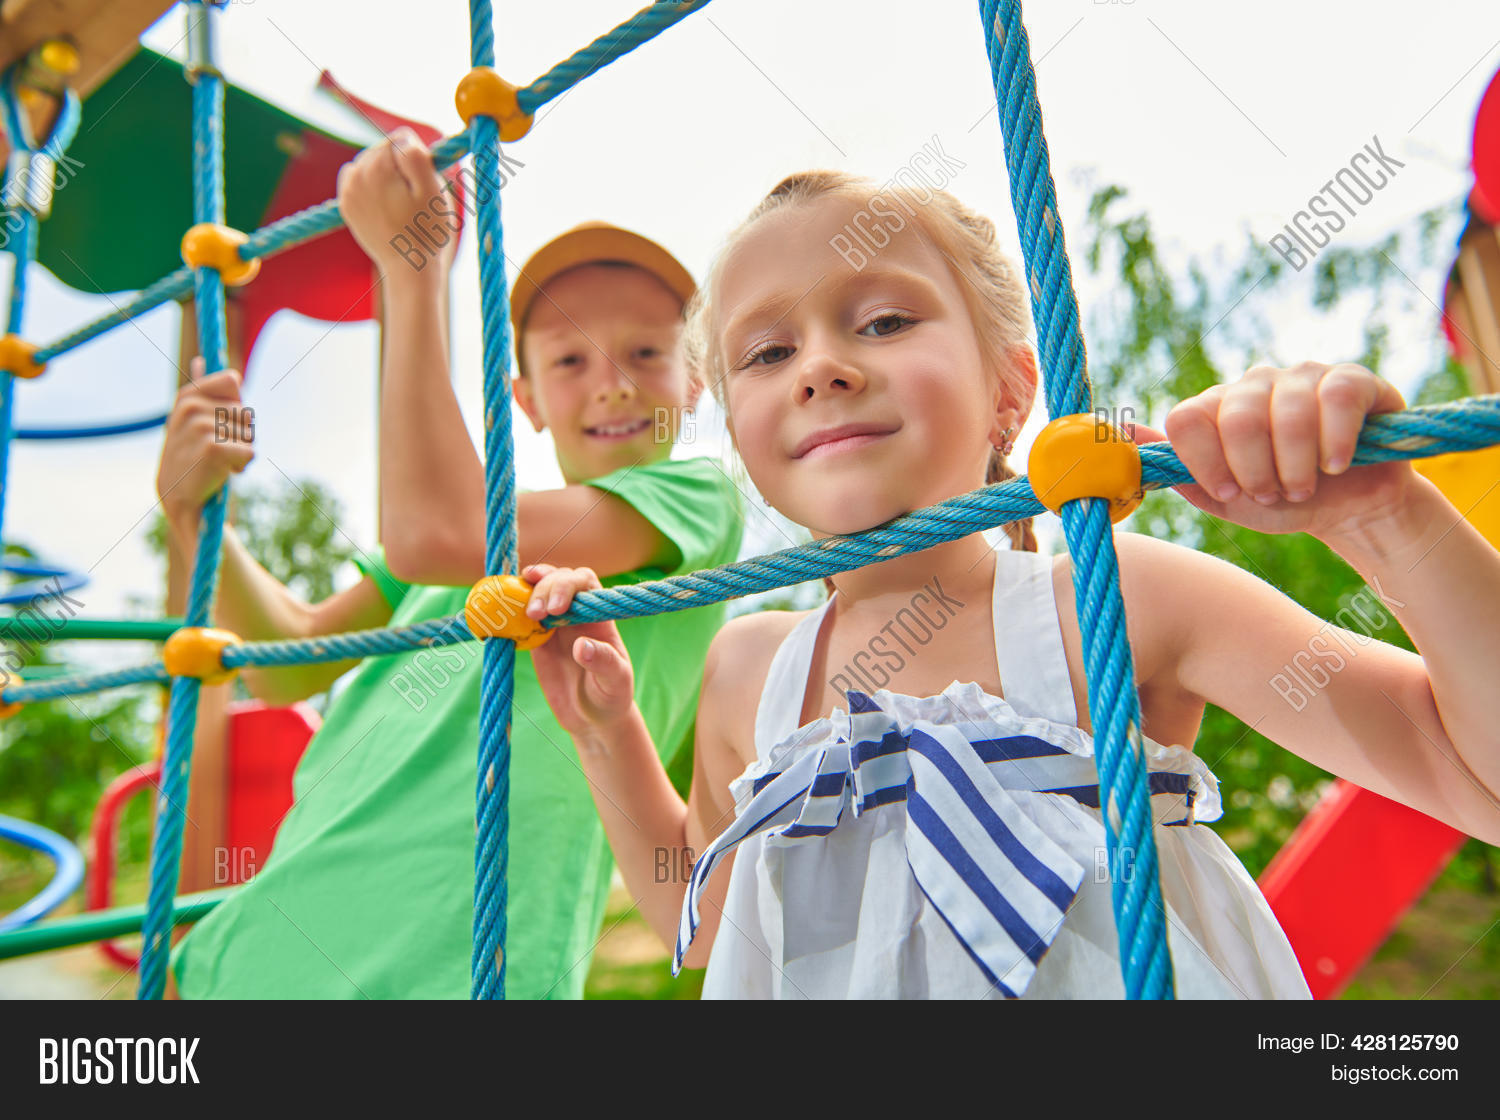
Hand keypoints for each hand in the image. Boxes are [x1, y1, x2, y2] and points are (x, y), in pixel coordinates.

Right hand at [156, 358, 253, 529]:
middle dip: (240, 434)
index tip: (218, 423)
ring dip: (240, 450)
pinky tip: (221, 472)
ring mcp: (200, 427)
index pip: (233, 381)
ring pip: (250, 432)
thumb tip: (200, 360)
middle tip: (216, 449)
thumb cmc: (191, 456)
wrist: (179, 497)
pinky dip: (241, 465)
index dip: (234, 406)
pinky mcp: (212, 448)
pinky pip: (249, 451)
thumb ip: (202, 391)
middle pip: (246, 411)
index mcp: (186, 395)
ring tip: (217, 461)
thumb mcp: (191, 420)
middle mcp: (191, 407)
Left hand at [336, 126, 456, 282]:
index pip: (402, 138)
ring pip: (370, 162)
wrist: (409, 268)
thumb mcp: (433, 190)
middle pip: (384, 149)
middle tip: (413, 197)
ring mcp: (348, 190)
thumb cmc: (427, 231)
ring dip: (385, 174)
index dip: (418, 158)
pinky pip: (358, 178)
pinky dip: (371, 185)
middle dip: (400, 165)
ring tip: (399, 202)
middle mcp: (357, 174)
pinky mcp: (346, 205)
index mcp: (378, 167)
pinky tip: (385, 204)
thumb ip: (416, 156)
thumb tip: (402, 138)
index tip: (423, 183)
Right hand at [521, 563, 637, 738]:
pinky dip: (508, 610)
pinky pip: (519, 616)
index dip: (568, 585)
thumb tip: (581, 645)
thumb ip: (604, 662)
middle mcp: (576, 612)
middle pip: (558, 579)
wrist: (591, 717)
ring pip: (537, 591)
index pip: (584, 581)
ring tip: (517, 607)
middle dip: (544, 588)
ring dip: (524, 591)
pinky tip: (501, 615)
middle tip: (535, 613)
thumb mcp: (615, 681)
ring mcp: (554, 624)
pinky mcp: (536, 639)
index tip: (557, 608)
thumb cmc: (611, 696)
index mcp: (598, 615)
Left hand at [1137, 362, 1414, 539]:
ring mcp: (1302, 375)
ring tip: (1304, 487)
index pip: (1187, 418)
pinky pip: (1336, 399)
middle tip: (1273, 493)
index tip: (1230, 492)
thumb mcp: (1221, 498)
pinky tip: (1336, 465)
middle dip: (1256, 471)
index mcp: (1216, 408)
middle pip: (1237, 418)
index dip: (1206, 462)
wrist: (1349, 508)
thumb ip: (1172, 470)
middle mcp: (1253, 384)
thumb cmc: (1280, 501)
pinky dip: (1335, 443)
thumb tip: (1118, 437)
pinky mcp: (1351, 378)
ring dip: (1297, 467)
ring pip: (1288, 414)